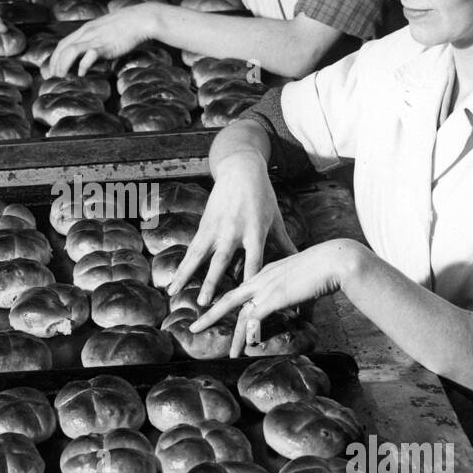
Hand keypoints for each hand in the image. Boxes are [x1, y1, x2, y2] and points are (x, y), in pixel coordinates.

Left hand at [48, 3, 160, 77]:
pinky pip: (89, 55)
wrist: (140, 20)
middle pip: (63, 48)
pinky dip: (82, 66)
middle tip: (53, 77)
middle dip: (55, 64)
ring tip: (62, 77)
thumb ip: (95, 41)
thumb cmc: (126, 26)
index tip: (53, 69)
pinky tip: (82, 74)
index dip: (55, 57)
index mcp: (85, 29)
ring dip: (63, 65)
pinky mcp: (105, 45)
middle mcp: (87, 32)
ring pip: (70, 51)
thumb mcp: (105, 31)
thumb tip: (91, 55)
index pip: (63, 43)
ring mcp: (95, 38)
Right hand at [167, 151, 296, 303]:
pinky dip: (182, 264)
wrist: (241, 170)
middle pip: (221, 261)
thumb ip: (285, 244)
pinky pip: (191, 248)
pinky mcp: (204, 225)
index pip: (254, 261)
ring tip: (172, 292)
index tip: (247, 299)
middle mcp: (233, 232)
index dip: (250, 280)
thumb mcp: (275, 220)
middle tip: (204, 303)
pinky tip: (174, 279)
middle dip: (212, 282)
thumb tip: (300, 262)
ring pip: (198, 256)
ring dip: (185, 275)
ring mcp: (216, 228)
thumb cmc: (263, 197)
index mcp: (255, 232)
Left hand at [191, 239, 362, 356]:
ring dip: (230, 334)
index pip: (242, 290)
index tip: (215, 311)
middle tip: (194, 326)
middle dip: (210, 314)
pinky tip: (245, 347)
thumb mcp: (306, 288)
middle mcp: (261, 278)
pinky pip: (255, 319)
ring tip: (224, 351)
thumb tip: (301, 317)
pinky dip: (249, 333)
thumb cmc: (326, 271)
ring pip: (238, 312)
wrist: (335, 260)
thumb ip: (299, 303)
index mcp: (266, 272)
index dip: (228, 303)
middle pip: (229, 299)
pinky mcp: (274, 297)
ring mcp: (265, 287)